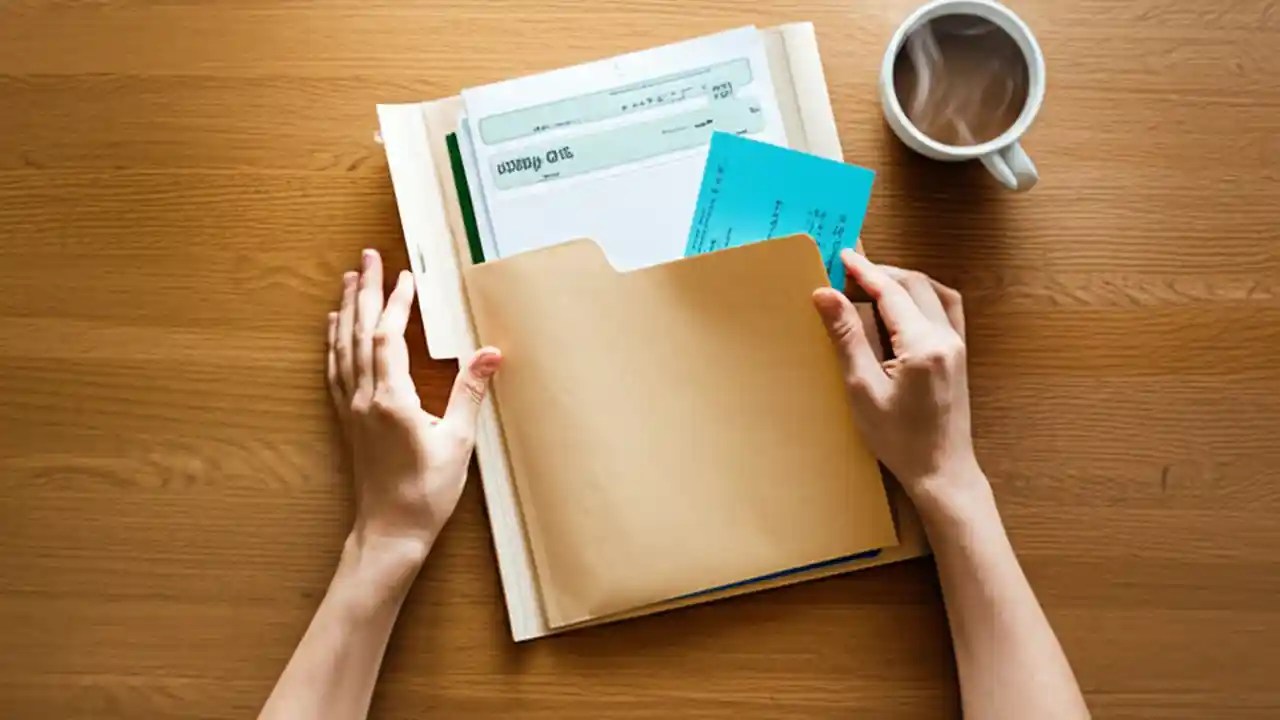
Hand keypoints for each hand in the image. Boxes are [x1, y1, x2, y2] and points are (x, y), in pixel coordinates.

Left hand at [326, 249, 501, 559]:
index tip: (407, 277)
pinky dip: (334, 342)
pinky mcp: (348, 420)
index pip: (388, 337)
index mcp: (391, 400)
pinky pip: (335, 370)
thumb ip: (470, 392)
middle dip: (364, 291)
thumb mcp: (458, 442)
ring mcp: (352, 409)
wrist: (389, 532)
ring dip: (346, 309)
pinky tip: (334, 328)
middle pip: (359, 332)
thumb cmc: (426, 493)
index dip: (397, 303)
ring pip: (342, 347)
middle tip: (368, 257)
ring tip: (349, 280)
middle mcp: (364, 398)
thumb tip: (490, 353)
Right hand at [812, 250, 980, 501]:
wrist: (942, 472)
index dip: (864, 271)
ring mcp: (958, 344)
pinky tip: (902, 304)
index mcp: (924, 345)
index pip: (891, 292)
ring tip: (871, 285)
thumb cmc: (900, 441)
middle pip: (915, 284)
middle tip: (847, 274)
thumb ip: (846, 337)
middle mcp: (947, 338)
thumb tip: (825, 295)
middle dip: (881, 273)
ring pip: (933, 292)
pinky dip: (923, 295)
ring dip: (903, 281)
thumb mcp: (863, 389)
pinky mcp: (960, 354)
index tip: (841, 256)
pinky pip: (946, 308)